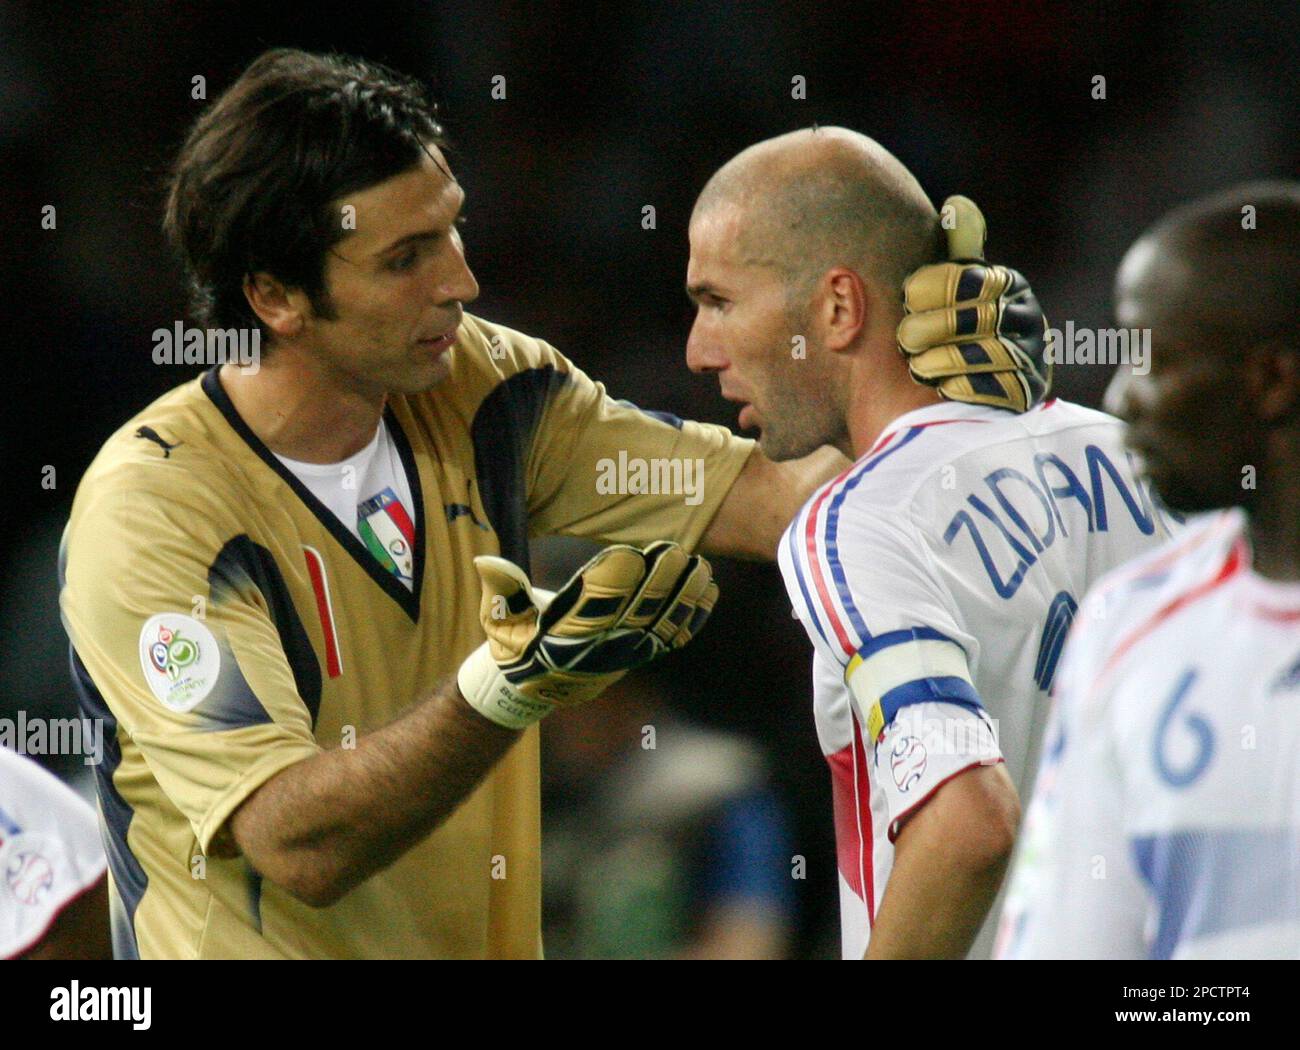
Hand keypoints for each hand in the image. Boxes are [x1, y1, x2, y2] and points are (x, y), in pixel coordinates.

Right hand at [457, 541, 717, 728]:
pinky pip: (671, 637)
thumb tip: (486, 563)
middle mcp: (599, 649)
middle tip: (676, 552)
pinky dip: (692, 617)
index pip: (594, 608)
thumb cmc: (513, 645)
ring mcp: (623, 655)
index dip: (615, 582)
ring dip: (683, 598)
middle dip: (658, 584)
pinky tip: (708, 593)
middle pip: (635, 614)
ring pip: (660, 625)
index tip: (632, 554)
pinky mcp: (638, 655)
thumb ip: (501, 590)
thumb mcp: (499, 619)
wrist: (529, 689)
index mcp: (565, 637)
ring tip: (701, 568)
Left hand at [897, 195, 1050, 412]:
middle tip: (906, 340)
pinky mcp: (1025, 393)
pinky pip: (986, 389)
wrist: (989, 386)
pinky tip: (941, 386)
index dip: (927, 290)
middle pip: (968, 317)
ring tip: (919, 366)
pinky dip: (957, 388)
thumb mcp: (963, 286)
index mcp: (1006, 283)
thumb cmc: (963, 328)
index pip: (964, 278)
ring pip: (975, 355)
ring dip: (936, 363)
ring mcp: (1030, 355)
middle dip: (927, 330)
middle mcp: (1026, 316)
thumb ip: (958, 249)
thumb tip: (956, 204)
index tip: (908, 301)